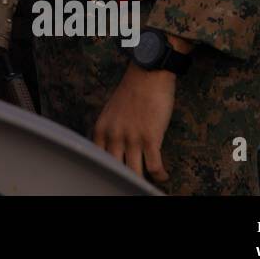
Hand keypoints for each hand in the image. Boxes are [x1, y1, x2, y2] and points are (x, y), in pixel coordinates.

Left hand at [92, 61, 176, 183]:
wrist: (149, 72)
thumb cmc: (133, 90)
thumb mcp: (112, 111)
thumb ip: (110, 130)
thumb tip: (113, 149)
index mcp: (102, 129)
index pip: (97, 158)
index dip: (105, 170)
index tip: (112, 177)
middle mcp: (113, 135)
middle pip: (115, 169)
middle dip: (122, 179)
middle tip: (129, 184)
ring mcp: (131, 138)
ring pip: (134, 172)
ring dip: (142, 181)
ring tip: (146, 186)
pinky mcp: (150, 137)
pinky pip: (154, 166)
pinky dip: (159, 175)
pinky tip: (163, 176)